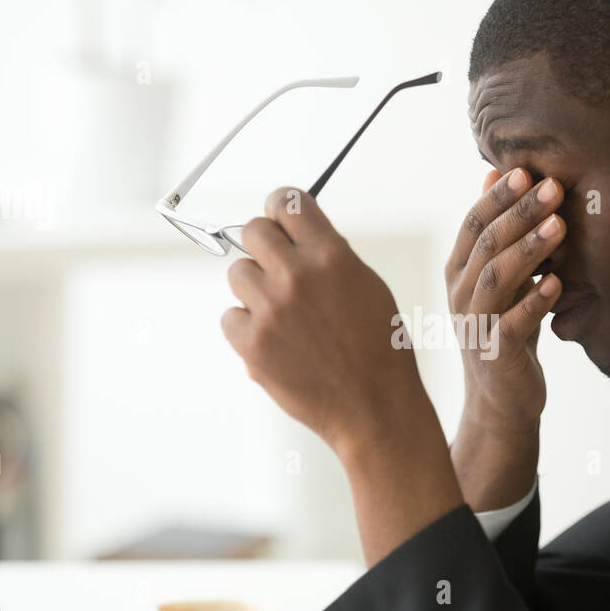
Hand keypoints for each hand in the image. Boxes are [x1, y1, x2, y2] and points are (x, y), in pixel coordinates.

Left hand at [219, 185, 463, 565]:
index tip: (278, 218)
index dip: (279, 208)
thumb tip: (295, 236)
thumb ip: (330, 256)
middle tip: (278, 269)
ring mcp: (270, 310)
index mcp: (331, 256)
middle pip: (252, 231)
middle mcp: (297, 276)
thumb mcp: (368, 287)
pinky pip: (230, 317)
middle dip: (264, 246)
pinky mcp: (251, 344)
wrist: (374, 408)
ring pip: (238, 273)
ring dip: (255, 289)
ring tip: (283, 315)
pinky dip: (246, 328)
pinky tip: (275, 342)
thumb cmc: (379, 350)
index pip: (286, 202)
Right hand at [444, 168, 565, 509]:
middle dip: (519, 212)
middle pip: (485, 244)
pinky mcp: (495, 353)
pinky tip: (558, 283)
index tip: (528, 170)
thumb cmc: (507, 330)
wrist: (503, 400)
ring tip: (559, 226)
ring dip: (528, 249)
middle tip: (552, 187)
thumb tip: (496, 174)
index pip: (473, 223)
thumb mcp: (503, 278)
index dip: (498, 196)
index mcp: (459, 271)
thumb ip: (499, 232)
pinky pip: (513, 323)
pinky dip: (535, 301)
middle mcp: (460, 294)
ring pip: (496, 278)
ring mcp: (475, 324)